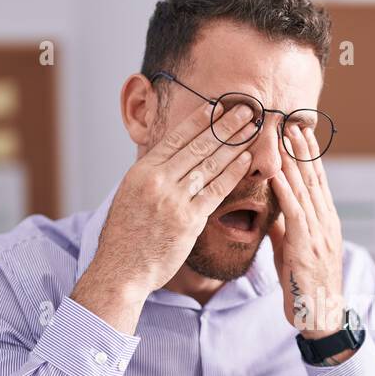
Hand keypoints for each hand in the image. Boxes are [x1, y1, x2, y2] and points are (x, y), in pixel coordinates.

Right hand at [72, 99, 255, 331]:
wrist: (122, 269)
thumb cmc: (126, 235)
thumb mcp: (130, 195)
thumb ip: (151, 176)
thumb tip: (170, 160)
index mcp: (142, 171)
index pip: (176, 138)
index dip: (200, 120)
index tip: (218, 106)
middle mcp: (157, 181)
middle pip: (198, 146)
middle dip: (225, 125)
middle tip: (246, 109)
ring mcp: (173, 200)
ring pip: (210, 165)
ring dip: (235, 144)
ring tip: (253, 129)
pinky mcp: (188, 221)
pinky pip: (216, 191)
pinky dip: (233, 173)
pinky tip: (247, 160)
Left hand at [268, 125, 345, 342]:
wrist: (320, 315)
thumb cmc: (304, 286)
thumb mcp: (291, 253)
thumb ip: (284, 231)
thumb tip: (272, 216)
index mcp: (325, 223)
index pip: (317, 183)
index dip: (309, 157)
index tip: (301, 133)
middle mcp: (326, 223)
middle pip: (314, 179)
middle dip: (304, 150)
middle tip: (294, 122)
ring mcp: (318, 233)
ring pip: (305, 189)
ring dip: (294, 161)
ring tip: (286, 136)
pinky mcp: (305, 245)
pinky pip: (294, 211)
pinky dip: (285, 189)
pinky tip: (277, 172)